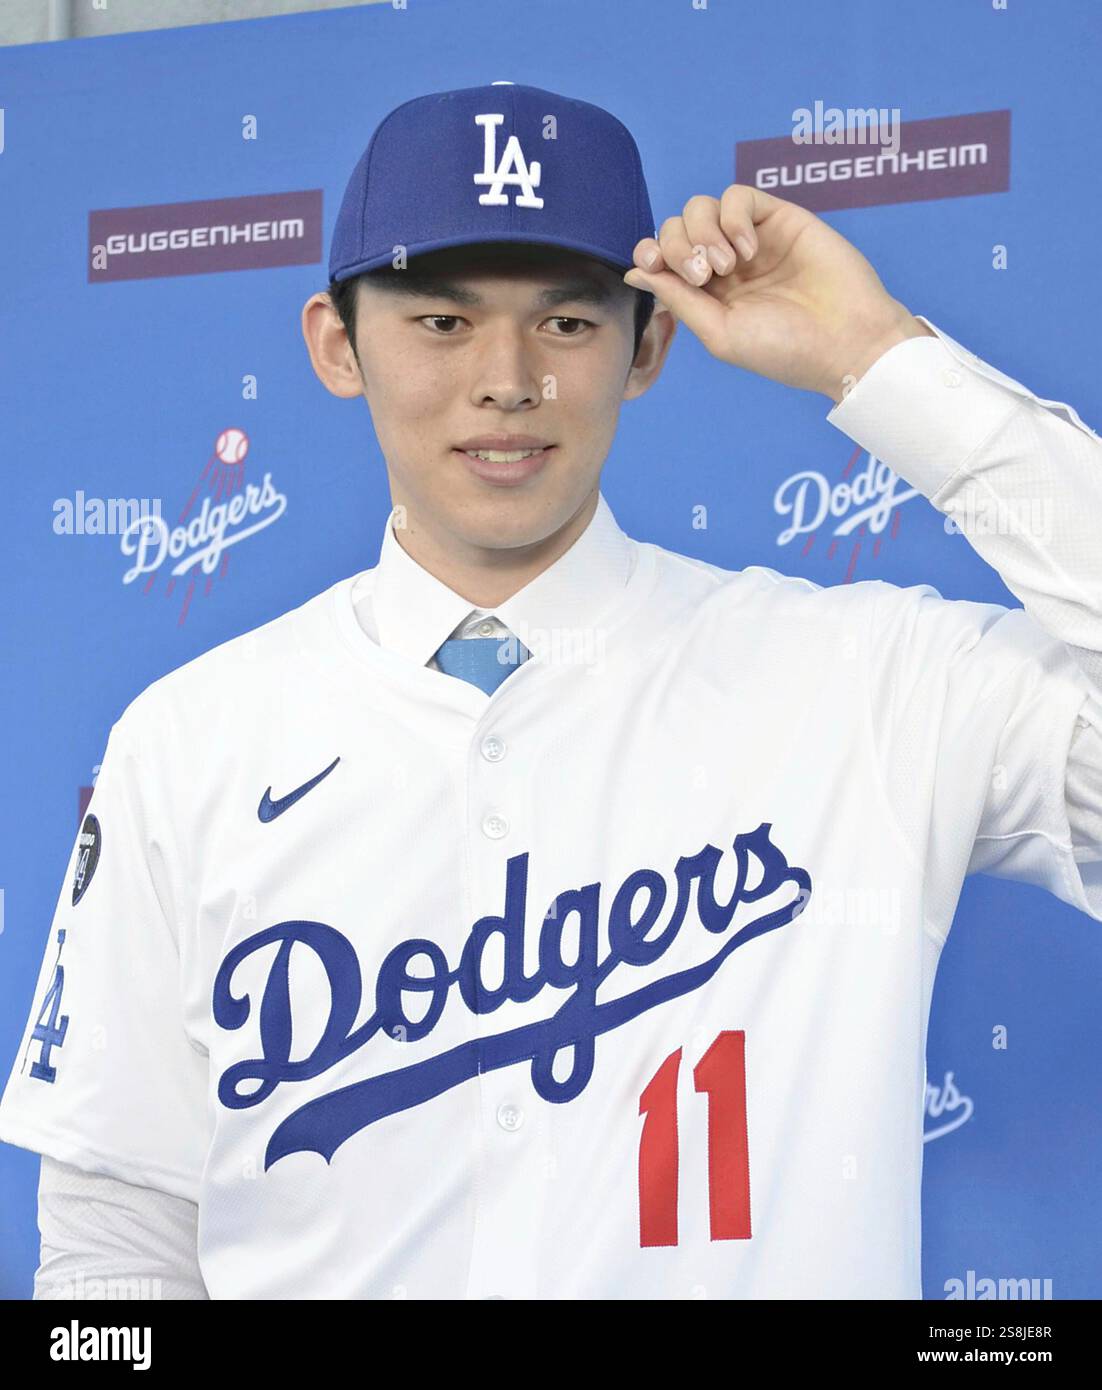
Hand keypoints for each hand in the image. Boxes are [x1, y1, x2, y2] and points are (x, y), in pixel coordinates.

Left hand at [623, 184, 933, 402]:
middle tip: (705, 276)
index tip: (651, 264)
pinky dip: (733, 218)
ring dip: (702, 232)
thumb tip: (634, 272)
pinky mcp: (778, 218)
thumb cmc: (784, 350)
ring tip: (728, 266)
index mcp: (706, 295)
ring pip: (701, 207)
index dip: (649, 252)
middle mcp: (725, 264)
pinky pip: (738, 195)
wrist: (845, 341)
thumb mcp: (719, 333)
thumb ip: (678, 299)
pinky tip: (748, 250)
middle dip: (677, 246)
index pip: (662, 258)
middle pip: (676, 228)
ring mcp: (750, 239)